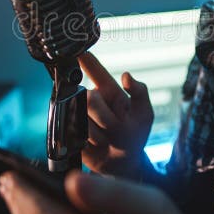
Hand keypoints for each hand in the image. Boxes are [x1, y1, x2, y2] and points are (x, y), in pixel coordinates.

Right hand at [78, 52, 152, 178]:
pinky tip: (94, 146)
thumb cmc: (135, 134)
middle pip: (88, 97)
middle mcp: (92, 101)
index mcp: (110, 92)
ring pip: (79, 118)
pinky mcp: (69, 133)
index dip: (86, 60)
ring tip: (106, 140)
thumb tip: (126, 76)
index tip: (76, 50)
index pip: (96, 71)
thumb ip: (140, 93)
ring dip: (96, 134)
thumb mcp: (145, 115)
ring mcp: (79, 116)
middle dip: (101, 114)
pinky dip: (85, 143)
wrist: (121, 164)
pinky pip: (71, 134)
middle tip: (113, 127)